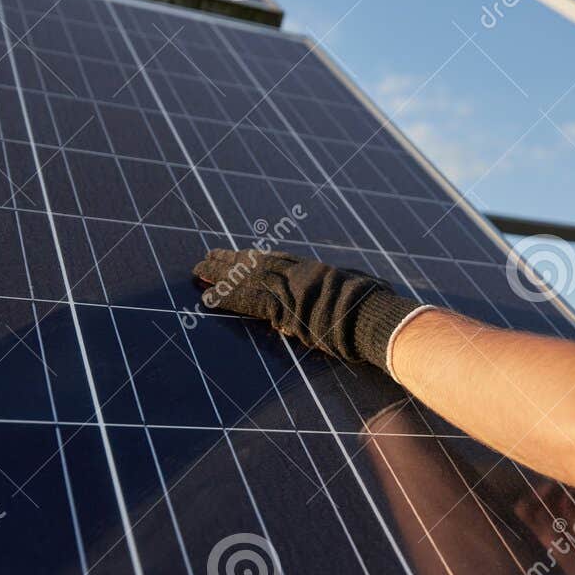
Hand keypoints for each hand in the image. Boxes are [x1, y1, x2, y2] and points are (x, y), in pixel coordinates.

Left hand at [192, 248, 427, 373]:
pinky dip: (226, 298)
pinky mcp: (283, 306)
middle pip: (257, 262)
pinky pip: (247, 301)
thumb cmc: (375, 311)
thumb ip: (331, 298)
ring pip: (248, 276)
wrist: (374, 318)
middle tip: (207, 257)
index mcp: (316, 271)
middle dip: (231, 260)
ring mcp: (291, 288)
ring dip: (221, 273)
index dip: (253, 259)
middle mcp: (299, 274)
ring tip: (199, 270)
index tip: (237, 256)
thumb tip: (322, 308)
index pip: (277, 261)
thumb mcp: (354, 296)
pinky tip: (208, 296)